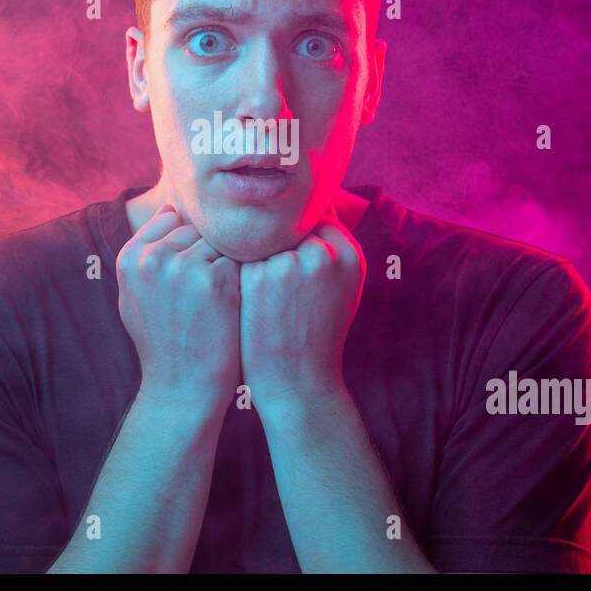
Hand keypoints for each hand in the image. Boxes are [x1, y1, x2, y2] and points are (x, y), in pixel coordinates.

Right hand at [116, 203, 241, 411]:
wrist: (183, 387)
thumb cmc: (162, 344)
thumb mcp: (135, 297)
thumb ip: (145, 253)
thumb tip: (168, 210)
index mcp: (129, 258)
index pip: (170, 220)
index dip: (187, 246)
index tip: (189, 277)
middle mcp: (152, 258)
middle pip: (197, 229)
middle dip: (207, 254)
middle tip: (203, 296)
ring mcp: (183, 267)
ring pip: (220, 243)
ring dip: (226, 266)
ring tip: (215, 303)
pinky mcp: (215, 280)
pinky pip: (238, 260)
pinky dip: (241, 279)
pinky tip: (230, 307)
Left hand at [239, 203, 365, 411]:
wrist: (297, 384)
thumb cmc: (317, 336)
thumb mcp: (342, 289)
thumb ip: (332, 249)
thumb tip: (313, 207)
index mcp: (350, 255)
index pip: (318, 217)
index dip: (299, 235)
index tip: (290, 257)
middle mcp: (324, 255)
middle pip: (288, 226)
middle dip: (279, 246)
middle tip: (278, 284)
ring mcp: (291, 263)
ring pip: (264, 240)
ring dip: (258, 258)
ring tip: (267, 298)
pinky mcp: (259, 276)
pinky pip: (242, 257)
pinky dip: (240, 274)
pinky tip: (249, 302)